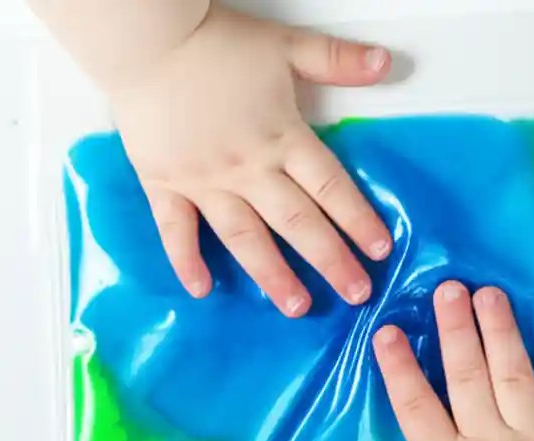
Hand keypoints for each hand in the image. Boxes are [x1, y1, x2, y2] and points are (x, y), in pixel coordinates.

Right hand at [111, 4, 393, 315]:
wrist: (147, 39)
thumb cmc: (217, 43)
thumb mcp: (286, 45)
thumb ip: (337, 59)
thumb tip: (386, 62)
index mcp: (282, 137)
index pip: (330, 187)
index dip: (358, 220)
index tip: (379, 252)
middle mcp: (249, 168)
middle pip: (297, 222)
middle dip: (330, 261)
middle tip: (356, 296)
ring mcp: (205, 182)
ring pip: (245, 238)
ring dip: (273, 275)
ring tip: (297, 308)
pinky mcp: (165, 185)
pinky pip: (176, 231)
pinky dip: (186, 261)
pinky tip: (202, 290)